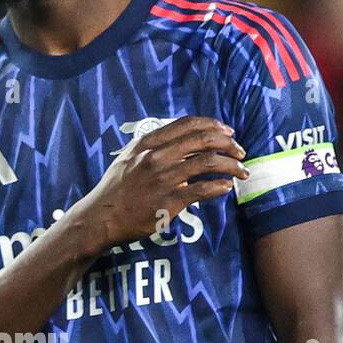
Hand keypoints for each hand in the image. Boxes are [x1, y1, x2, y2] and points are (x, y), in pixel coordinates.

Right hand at [83, 116, 247, 250]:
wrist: (102, 218)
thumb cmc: (116, 189)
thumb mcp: (129, 157)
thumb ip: (153, 146)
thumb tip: (181, 141)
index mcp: (149, 143)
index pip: (188, 124)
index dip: (213, 125)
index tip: (227, 132)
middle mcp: (157, 157)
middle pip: (203, 140)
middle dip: (228, 144)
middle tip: (240, 152)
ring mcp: (164, 179)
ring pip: (209, 163)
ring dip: (231, 166)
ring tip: (241, 171)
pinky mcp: (169, 202)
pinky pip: (203, 190)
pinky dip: (220, 186)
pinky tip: (226, 187)